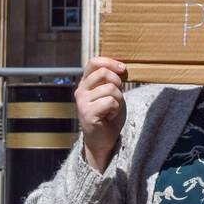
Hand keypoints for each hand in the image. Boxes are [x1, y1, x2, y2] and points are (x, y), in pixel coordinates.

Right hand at [76, 56, 127, 172]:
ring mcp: (82, 102)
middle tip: (118, 95)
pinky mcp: (87, 113)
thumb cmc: (108, 116)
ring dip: (118, 100)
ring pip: (110, 88)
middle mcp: (80, 91)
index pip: (94, 62)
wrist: (102, 141)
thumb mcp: (110, 93)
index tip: (123, 69)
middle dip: (117, 82)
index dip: (110, 62)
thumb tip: (121, 66)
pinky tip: (109, 116)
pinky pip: (110, 102)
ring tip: (112, 110)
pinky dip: (115, 109)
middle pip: (103, 72)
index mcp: (85, 83)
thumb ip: (110, 80)